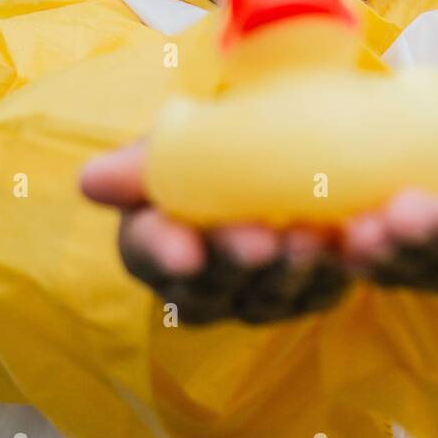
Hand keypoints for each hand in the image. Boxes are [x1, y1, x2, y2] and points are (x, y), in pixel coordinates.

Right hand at [79, 144, 348, 325]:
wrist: (277, 141)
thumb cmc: (213, 142)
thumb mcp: (175, 143)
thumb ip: (140, 164)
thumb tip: (89, 182)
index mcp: (153, 242)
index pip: (147, 252)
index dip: (165, 252)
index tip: (184, 250)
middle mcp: (200, 283)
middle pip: (209, 285)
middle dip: (234, 261)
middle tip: (258, 241)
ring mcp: (254, 295)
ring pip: (265, 297)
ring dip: (287, 272)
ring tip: (307, 239)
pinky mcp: (308, 292)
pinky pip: (320, 291)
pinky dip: (335, 270)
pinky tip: (348, 243)